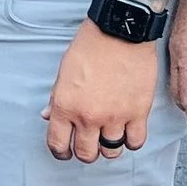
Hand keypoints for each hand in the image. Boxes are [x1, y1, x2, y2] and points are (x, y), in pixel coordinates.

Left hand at [44, 22, 158, 162]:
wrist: (120, 31)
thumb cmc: (90, 46)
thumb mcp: (64, 72)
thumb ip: (56, 98)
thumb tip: (48, 116)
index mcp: (65, 106)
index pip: (58, 144)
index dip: (60, 152)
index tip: (65, 152)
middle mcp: (88, 116)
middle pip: (86, 153)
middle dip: (85, 152)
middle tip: (88, 145)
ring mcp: (114, 116)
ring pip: (111, 152)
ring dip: (109, 148)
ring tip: (109, 137)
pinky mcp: (138, 112)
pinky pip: (135, 141)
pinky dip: (131, 141)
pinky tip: (128, 132)